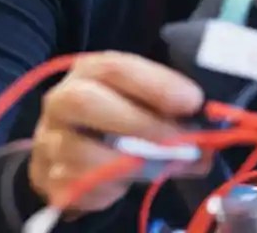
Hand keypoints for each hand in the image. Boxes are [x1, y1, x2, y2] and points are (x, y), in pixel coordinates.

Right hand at [29, 51, 203, 214]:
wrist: (69, 149)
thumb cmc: (115, 120)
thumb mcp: (142, 106)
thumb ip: (172, 118)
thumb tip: (207, 146)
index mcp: (89, 71)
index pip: (116, 67)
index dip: (156, 83)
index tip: (193, 101)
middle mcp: (62, 100)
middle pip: (86, 102)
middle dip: (138, 122)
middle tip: (177, 139)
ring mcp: (50, 140)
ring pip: (82, 152)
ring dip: (128, 162)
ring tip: (157, 165)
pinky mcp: (49, 177)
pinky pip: (80, 186)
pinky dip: (111, 188)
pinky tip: (126, 182)